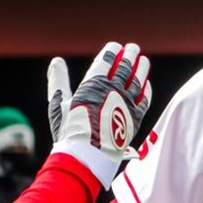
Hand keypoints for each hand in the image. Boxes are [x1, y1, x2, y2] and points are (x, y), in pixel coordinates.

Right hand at [48, 42, 152, 164]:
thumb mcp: (58, 104)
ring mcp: (126, 104)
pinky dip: (146, 90)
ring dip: (141, 68)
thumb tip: (56, 61)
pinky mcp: (135, 118)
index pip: (107, 60)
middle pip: (125, 67)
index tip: (116, 46)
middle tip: (133, 48)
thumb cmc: (69, 131)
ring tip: (143, 61)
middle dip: (129, 55)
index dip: (112, 51)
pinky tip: (146, 85)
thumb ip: (58, 81)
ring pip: (137, 80)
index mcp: (94, 84)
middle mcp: (113, 90)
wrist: (87, 155)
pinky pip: (144, 100)